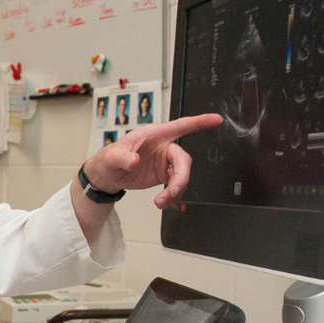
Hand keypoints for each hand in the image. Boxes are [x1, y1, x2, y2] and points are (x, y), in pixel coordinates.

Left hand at [83, 114, 222, 208]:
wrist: (107, 176)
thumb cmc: (109, 159)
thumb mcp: (111, 156)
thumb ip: (122, 157)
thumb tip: (134, 160)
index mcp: (154, 135)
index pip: (180, 126)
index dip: (199, 122)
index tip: (216, 119)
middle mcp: (163, 147)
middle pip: (183, 159)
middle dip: (182, 176)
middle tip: (174, 191)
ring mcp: (165, 162)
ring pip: (181, 175)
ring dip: (176, 190)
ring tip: (161, 201)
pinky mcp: (164, 175)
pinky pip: (175, 186)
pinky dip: (171, 196)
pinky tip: (162, 202)